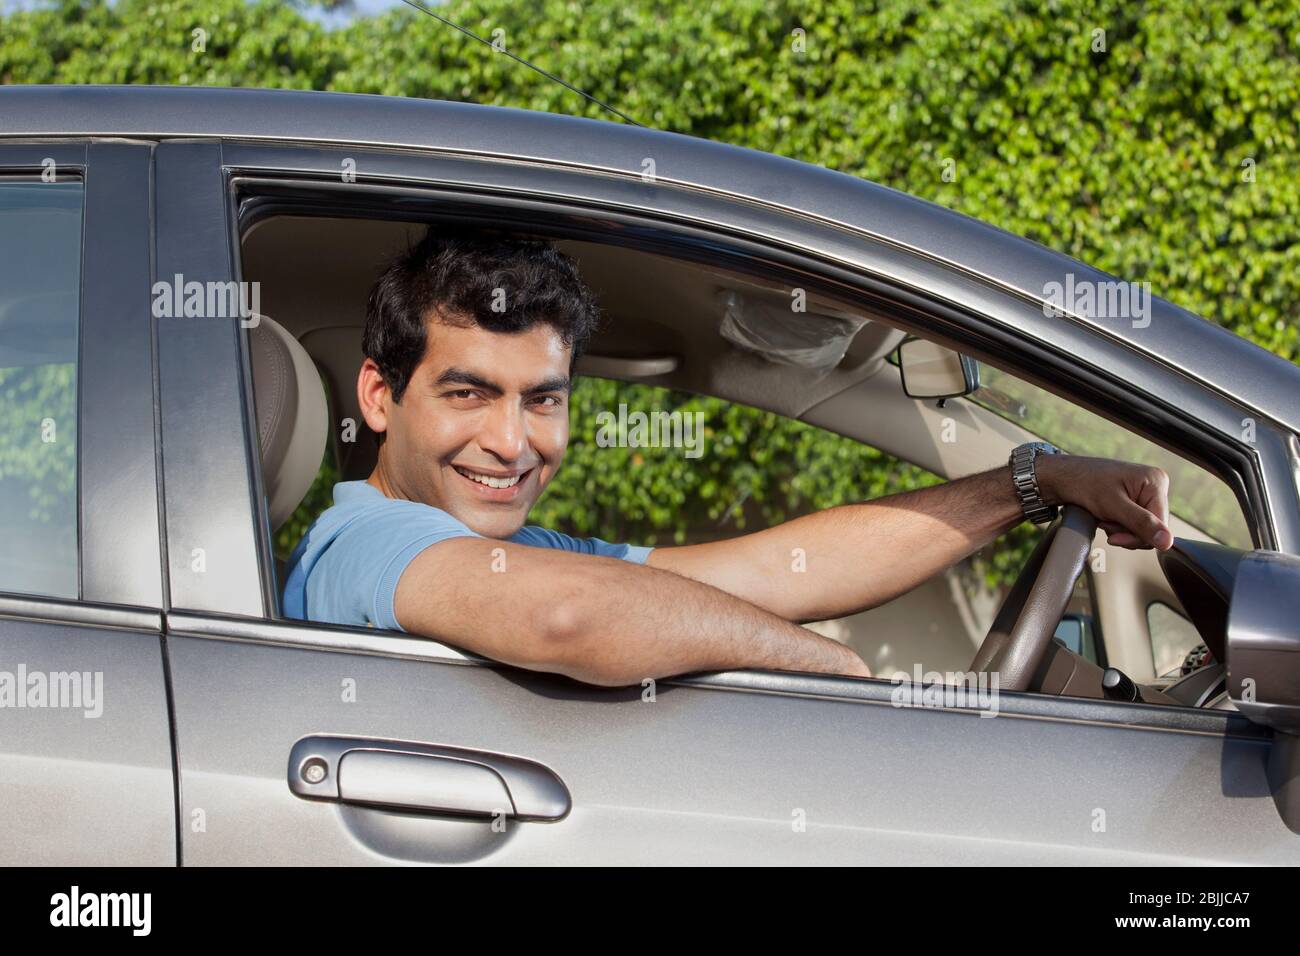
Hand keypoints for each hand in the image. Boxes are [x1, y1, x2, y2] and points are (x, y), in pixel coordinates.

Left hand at [1035, 455, 1172, 550]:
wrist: (1063, 478)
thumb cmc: (1084, 484)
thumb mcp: (1113, 506)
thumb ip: (1141, 524)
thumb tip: (1167, 542)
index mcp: (1156, 481)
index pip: (1161, 525)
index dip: (1138, 537)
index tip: (1113, 538)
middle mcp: (1155, 486)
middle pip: (1153, 528)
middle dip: (1126, 532)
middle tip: (1105, 522)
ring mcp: (1145, 493)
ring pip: (1142, 529)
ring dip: (1120, 530)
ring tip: (1103, 517)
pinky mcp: (1135, 500)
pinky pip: (1134, 524)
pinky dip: (1117, 526)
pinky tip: (1105, 517)